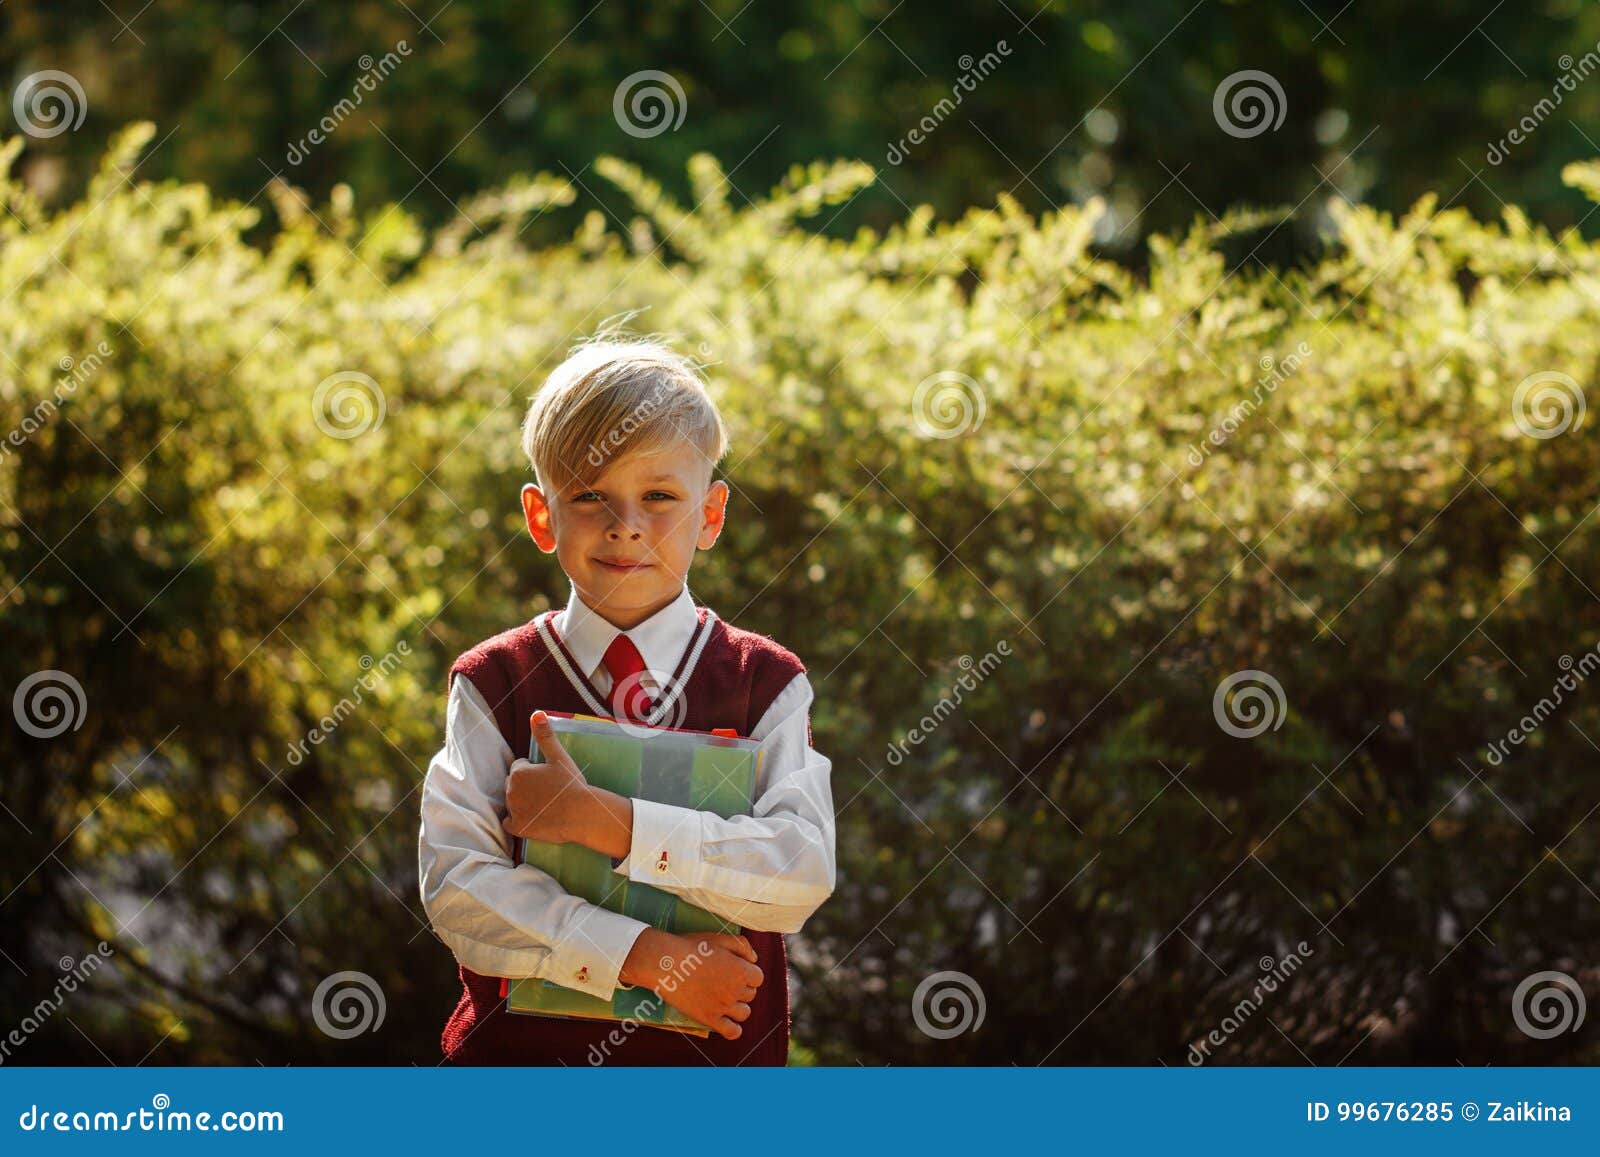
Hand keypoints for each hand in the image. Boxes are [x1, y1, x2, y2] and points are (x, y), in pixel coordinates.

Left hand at [503, 711, 619, 847]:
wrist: (582, 814)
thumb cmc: (571, 784)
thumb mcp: (559, 757)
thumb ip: (545, 735)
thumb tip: (536, 713)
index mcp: (518, 772)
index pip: (519, 768)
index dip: (534, 771)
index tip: (548, 777)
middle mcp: (511, 791)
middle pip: (514, 785)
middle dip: (526, 786)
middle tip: (547, 791)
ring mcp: (514, 811)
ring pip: (512, 802)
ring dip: (522, 802)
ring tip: (544, 804)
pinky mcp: (518, 828)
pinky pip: (508, 823)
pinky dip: (516, 821)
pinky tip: (531, 818)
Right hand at [621, 928, 762, 1039]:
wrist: (666, 962)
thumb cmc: (692, 947)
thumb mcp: (721, 938)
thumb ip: (743, 946)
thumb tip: (754, 959)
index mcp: (741, 971)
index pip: (758, 978)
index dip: (748, 973)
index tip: (736, 970)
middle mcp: (735, 990)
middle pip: (750, 994)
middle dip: (741, 988)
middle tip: (724, 981)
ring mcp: (723, 1006)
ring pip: (744, 1013)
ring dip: (738, 1006)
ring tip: (725, 999)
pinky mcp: (709, 1018)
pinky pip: (731, 1031)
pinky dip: (733, 1029)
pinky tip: (727, 1022)